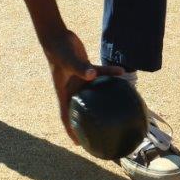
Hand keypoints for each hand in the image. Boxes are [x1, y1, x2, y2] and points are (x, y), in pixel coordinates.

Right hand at [40, 29, 125, 143]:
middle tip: (99, 134)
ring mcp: (79, 79)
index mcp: (63, 92)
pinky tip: (121, 72)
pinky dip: (109, 74)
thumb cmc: (59, 49)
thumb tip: (93, 75)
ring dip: (102, 100)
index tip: (78, 144)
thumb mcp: (69, 61)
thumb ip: (80, 68)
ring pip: (93, 94)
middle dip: (87, 122)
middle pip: (80, 110)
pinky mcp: (86, 68)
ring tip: (114, 109)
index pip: (65, 116)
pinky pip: (100, 74)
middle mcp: (71, 89)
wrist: (58, 35)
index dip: (71, 131)